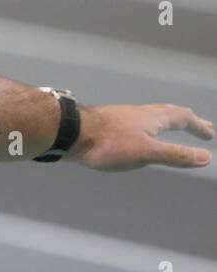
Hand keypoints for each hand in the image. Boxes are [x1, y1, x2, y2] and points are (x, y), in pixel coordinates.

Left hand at [70, 104, 213, 170]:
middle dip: (186, 120)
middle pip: (168, 113)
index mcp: (152, 118)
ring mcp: (122, 118)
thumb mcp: (147, 152)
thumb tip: (206, 158)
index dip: (198, 126)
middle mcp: (139, 114)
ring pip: (150, 116)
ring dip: (166, 121)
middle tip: (199, 125)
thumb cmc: (107, 143)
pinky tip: (135, 134)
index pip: (182, 118)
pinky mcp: (107, 125)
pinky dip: (146, 126)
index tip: (209, 135)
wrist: (69, 133)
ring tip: (170, 126)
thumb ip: (175, 155)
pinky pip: (134, 122)